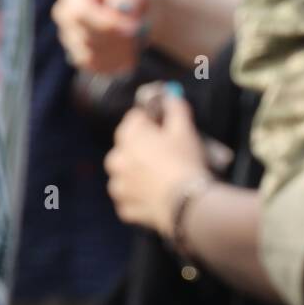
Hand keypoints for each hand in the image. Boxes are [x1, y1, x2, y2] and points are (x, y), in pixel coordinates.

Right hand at [51, 0, 161, 74]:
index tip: (134, 28)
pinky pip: (95, 68)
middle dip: (118, 40)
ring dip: (120, 53)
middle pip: (85, 38)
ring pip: (89, 57)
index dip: (107, 25)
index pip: (80, 13)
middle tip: (141, 34)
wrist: (143, 4)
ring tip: (139, 41)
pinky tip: (131, 54)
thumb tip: (120, 8)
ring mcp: (70, 36)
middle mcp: (66, 13)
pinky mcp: (80, 55)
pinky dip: (117, 65)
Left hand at [104, 91, 208, 236]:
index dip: (152, 120)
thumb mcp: (185, 129)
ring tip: (162, 178)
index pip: (135, 117)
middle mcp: (116, 160)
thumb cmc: (185, 162)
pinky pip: (131, 198)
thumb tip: (172, 96)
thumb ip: (175, 108)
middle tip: (167, 154)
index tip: (166, 126)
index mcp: (128, 136)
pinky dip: (142, 197)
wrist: (187, 204)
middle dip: (143, 148)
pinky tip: (159, 196)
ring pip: (127, 174)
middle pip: (128, 147)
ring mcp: (118, 186)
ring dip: (139, 174)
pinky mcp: (125, 208)